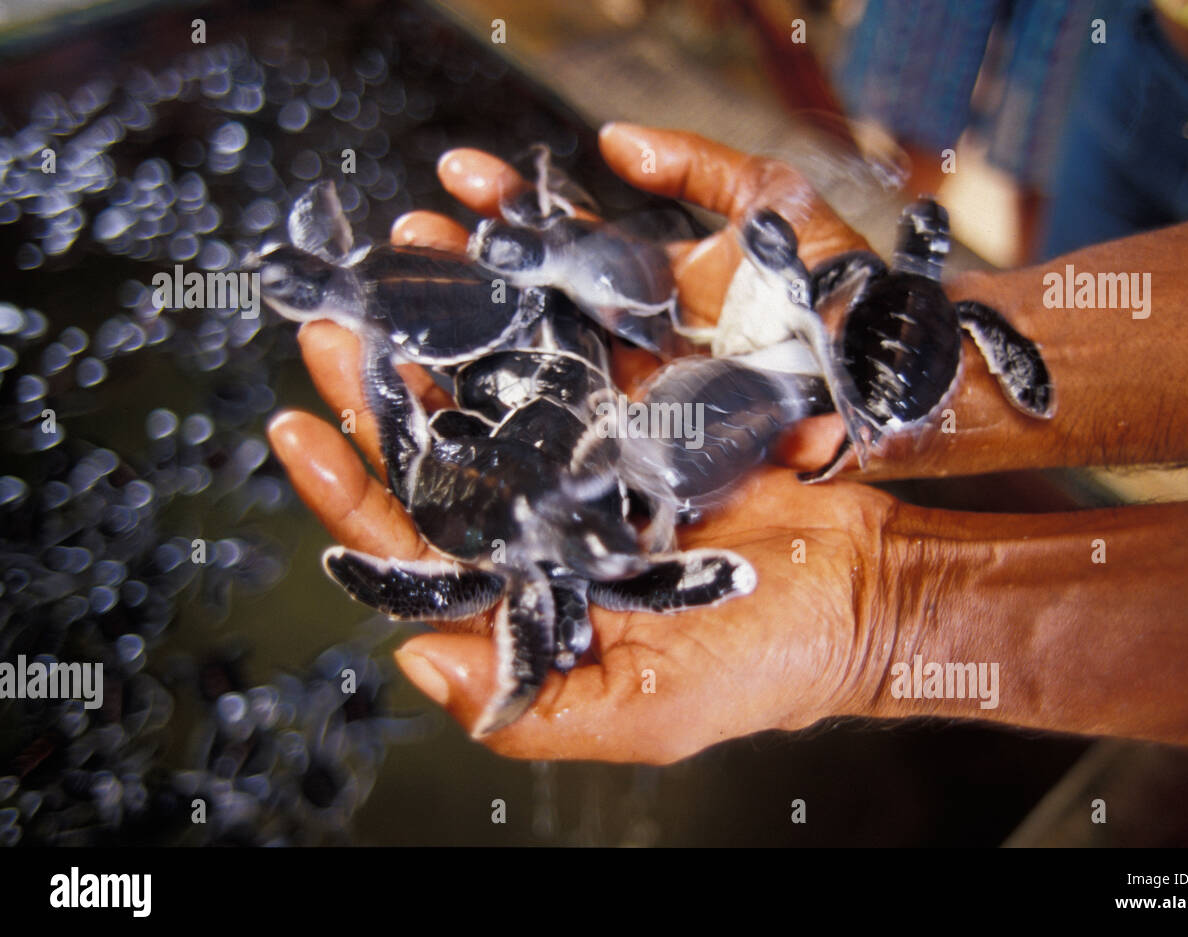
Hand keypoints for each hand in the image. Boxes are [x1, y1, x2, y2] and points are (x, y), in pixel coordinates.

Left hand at [267, 125, 909, 761]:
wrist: (870, 591)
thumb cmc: (765, 666)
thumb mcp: (651, 709)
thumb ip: (537, 704)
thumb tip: (417, 663)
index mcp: (531, 592)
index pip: (418, 545)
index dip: (351, 491)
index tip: (294, 427)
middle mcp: (548, 518)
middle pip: (444, 448)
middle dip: (383, 386)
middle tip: (330, 320)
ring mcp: (594, 456)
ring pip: (504, 384)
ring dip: (452, 326)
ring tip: (404, 262)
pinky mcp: (649, 408)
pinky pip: (581, 346)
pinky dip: (543, 302)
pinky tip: (504, 257)